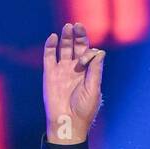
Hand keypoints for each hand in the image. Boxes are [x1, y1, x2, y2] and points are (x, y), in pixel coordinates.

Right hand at [43, 22, 104, 143]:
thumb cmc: (84, 111)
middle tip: (77, 25)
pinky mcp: (50, 73)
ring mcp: (62, 70)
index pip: (88, 54)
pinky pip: (49, 56)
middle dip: (78, 36)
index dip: (87, 51)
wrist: (68, 123)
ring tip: (68, 27)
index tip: (84, 60)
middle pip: (76, 47)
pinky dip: (50, 45)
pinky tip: (53, 37)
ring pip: (64, 48)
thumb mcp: (93, 90)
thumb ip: (95, 70)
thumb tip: (100, 52)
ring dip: (66, 37)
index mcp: (88, 73)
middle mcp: (75, 70)